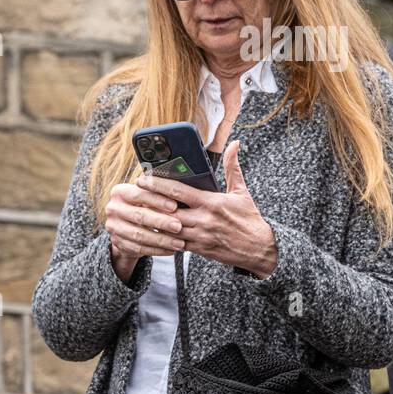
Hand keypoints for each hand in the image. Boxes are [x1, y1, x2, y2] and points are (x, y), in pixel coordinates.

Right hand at [103, 178, 186, 282]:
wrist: (128, 223)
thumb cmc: (144, 204)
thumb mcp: (148, 195)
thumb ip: (158, 192)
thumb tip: (180, 191)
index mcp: (119, 192)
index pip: (138, 194)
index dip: (157, 200)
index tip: (174, 206)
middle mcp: (113, 208)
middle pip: (139, 216)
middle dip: (161, 222)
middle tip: (179, 226)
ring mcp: (113, 227)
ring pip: (139, 235)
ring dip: (161, 240)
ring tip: (179, 242)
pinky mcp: (118, 243)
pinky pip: (139, 248)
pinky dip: (157, 250)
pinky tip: (170, 250)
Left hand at [135, 140, 277, 277]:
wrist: (259, 249)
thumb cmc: (249, 218)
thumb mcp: (241, 192)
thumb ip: (233, 168)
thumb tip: (235, 144)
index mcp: (211, 202)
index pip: (178, 191)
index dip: (157, 184)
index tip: (143, 178)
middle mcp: (202, 219)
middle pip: (168, 210)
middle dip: (149, 202)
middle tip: (133, 194)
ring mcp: (198, 236)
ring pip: (167, 228)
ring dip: (152, 221)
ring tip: (137, 211)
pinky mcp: (197, 249)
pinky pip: (174, 244)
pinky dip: (162, 237)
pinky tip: (150, 230)